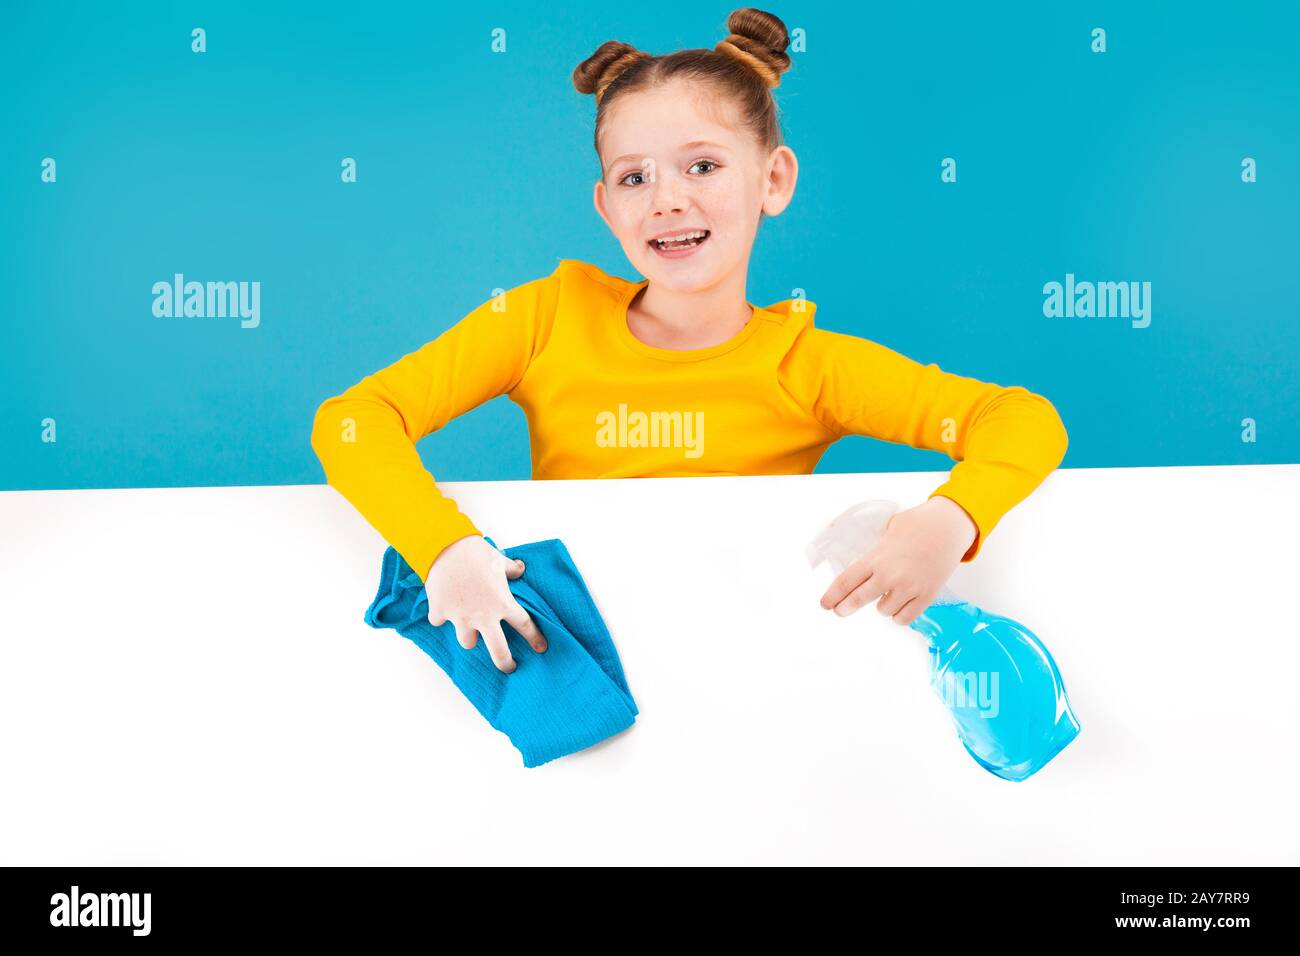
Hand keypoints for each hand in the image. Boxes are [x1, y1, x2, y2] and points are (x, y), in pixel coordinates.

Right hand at [424, 534, 547, 673]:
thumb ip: (511, 569)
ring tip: (470, 629)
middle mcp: (483, 616)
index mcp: (502, 603)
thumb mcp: (499, 559)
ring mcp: (460, 617)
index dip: (535, 638)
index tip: (541, 648)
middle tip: (509, 667)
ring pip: (467, 642)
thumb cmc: (476, 552)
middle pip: (498, 652)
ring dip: (470, 637)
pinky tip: (443, 608)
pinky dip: (441, 617)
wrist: (445, 546)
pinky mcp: (440, 612)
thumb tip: (520, 568)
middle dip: (505, 663)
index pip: (524, 625)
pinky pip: (440, 622)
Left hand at [818, 496, 976, 626]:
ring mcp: (909, 588)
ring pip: (883, 611)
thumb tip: (864, 566)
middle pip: (859, 600)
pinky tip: (899, 604)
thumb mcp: (889, 530)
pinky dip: (899, 614)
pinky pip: (904, 618)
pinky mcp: (926, 596)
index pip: (846, 581)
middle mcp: (890, 575)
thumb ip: (875, 551)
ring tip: (888, 593)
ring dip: (882, 605)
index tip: (825, 604)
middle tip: (840, 611)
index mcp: (877, 558)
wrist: (950, 527)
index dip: (833, 595)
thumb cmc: (918, 524)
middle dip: (845, 608)